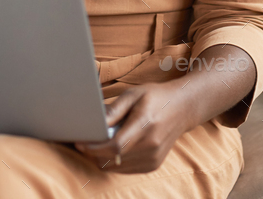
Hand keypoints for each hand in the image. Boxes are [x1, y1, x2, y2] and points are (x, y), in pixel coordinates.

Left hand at [74, 82, 188, 173]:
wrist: (181, 108)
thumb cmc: (155, 97)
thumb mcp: (133, 94)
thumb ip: (114, 109)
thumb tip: (97, 122)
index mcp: (145, 124)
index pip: (115, 146)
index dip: (94, 147)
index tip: (80, 143)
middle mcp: (151, 145)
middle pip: (113, 159)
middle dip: (95, 152)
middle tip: (87, 140)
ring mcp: (153, 158)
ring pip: (117, 167)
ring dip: (104, 158)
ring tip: (102, 141)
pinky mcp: (153, 165)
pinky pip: (126, 169)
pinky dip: (115, 161)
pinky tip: (115, 147)